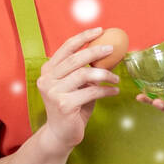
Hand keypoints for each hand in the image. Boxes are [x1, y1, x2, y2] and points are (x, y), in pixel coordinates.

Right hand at [38, 26, 121, 152]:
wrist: (61, 133)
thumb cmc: (72, 106)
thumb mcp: (76, 85)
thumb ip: (84, 70)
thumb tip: (107, 53)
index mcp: (48, 70)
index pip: (66, 48)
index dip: (83, 37)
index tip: (100, 30)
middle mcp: (47, 79)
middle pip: (76, 59)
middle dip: (96, 51)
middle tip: (112, 49)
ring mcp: (54, 92)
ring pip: (84, 75)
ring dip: (105, 75)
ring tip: (116, 79)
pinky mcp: (64, 105)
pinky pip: (91, 92)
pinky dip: (106, 91)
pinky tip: (114, 91)